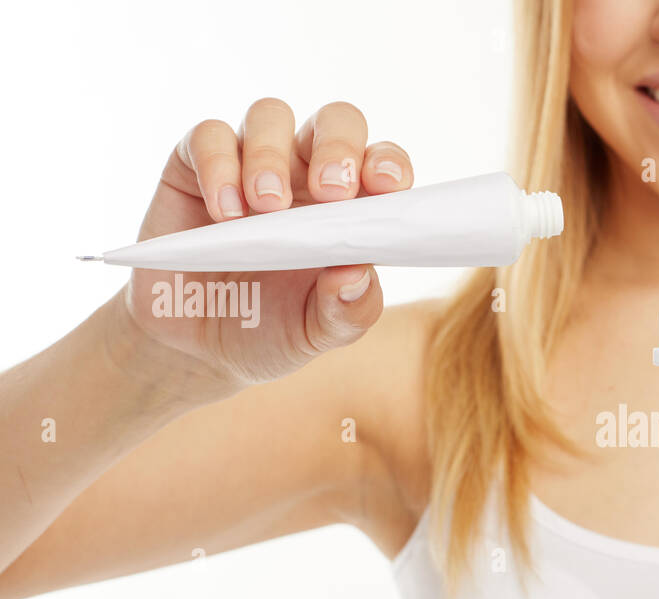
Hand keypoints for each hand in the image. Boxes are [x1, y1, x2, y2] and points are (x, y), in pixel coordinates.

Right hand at [120, 99, 413, 388]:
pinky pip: (209, 137)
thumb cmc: (273, 330)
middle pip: (335, 121)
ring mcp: (252, 162)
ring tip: (267, 209)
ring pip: (271, 116)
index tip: (387, 187)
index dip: (390, 165)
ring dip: (272, 157)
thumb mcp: (318, 333)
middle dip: (338, 147)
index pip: (383, 163)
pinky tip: (225, 213)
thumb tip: (356, 274)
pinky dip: (219, 167)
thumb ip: (348, 310)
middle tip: (332, 192)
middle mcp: (307, 172)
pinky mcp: (195, 165)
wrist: (200, 349)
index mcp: (352, 207)